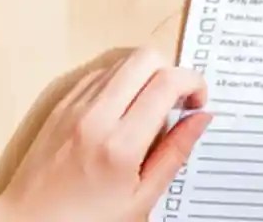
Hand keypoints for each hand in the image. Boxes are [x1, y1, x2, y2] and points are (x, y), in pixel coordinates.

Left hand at [0, 47, 211, 221]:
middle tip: (176, 101)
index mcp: (121, 144)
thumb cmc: (85, 220)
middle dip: (171, 71)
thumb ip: (175, 153)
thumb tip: (201, 118)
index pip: (167, 82)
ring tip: (149, 108)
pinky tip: (123, 110)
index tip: (197, 103)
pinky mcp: (61, 105)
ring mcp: (74, 106)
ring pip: (123, 61)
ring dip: (145, 75)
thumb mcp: (141, 199)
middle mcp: (96, 116)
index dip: (194, 83)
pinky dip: (120, 81)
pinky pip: (99, 73)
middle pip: (146, 57)